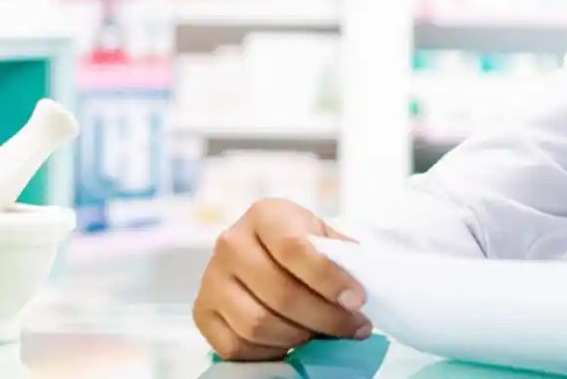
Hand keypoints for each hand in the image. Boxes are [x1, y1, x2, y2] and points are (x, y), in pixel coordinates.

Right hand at [193, 198, 369, 360]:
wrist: (261, 251)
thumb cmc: (300, 243)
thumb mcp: (322, 235)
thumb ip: (341, 253)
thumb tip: (365, 277)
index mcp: (264, 215)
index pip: (294, 249)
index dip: (328, 278)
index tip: (357, 300)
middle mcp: (230, 243)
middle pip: (279, 294)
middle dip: (324, 318)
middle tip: (354, 327)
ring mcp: (211, 279)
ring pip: (258, 325)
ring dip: (300, 337)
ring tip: (325, 334)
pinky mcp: (201, 313)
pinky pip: (237, 346)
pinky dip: (272, 351)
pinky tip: (294, 341)